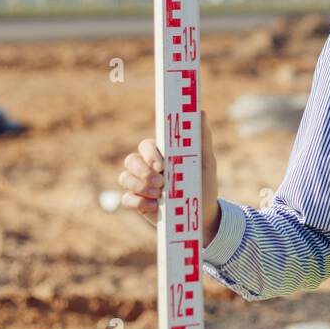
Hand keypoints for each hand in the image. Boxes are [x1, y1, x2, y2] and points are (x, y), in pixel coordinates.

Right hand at [118, 109, 220, 243]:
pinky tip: (154, 206)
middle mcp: (146, 167)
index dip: (150, 153)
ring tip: (159, 195)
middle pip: (130, 160)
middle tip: (161, 183)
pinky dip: (138, 202)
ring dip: (140, 186)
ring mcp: (140, 184)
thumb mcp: (206, 163)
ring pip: (124, 178)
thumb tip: (201, 112)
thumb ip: (201, 139)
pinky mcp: (137, 202)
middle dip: (143, 172)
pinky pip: (125, 198)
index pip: (145, 145)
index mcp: (161, 155)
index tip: (162, 166)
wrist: (202, 216)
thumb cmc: (203, 185)